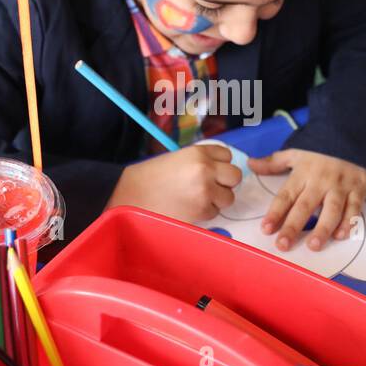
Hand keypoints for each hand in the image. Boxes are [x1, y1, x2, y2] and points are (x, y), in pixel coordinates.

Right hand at [107, 143, 240, 221]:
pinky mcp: (201, 211)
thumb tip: (221, 170)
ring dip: (217, 200)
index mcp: (198, 153)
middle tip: (210, 187)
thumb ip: (201, 161)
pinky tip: (189, 208)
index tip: (210, 170)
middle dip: (224, 183)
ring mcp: (205, 192)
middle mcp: (205, 170)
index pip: (227, 155)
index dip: (219, 164)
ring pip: (228, 197)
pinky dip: (205, 212)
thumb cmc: (151, 177)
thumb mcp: (178, 158)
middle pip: (235, 176)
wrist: (131, 196)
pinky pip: (215, 213)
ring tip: (197, 199)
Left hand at [249, 149, 365, 251]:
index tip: (266, 229)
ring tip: (313, 245)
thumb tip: (251, 163)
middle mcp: (320, 182)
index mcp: (303, 173)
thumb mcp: (297, 152)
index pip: (286, 196)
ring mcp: (341, 187)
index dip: (275, 213)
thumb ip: (274, 163)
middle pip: (305, 206)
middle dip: (293, 226)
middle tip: (283, 245)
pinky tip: (341, 235)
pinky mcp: (359, 190)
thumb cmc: (322, 150)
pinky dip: (349, 222)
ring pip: (331, 210)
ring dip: (322, 228)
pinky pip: (355, 208)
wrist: (354, 136)